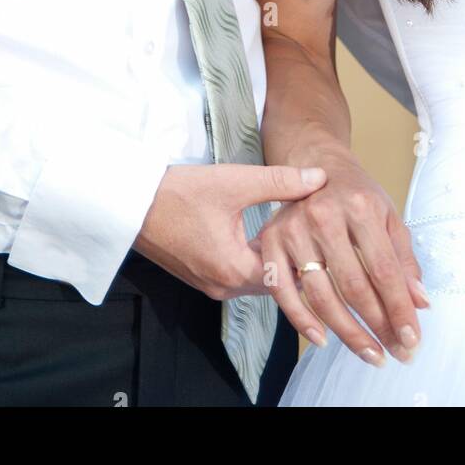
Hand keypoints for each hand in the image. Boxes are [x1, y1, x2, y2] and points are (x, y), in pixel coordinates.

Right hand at [133, 162, 326, 299]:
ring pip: (257, 281)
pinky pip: (238, 276)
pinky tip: (265, 243)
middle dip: (298, 267)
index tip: (334, 252)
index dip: (311, 263)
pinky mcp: (199, 275)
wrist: (130, 202)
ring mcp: (208, 284)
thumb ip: (280, 182)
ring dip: (276, 265)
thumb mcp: (235, 182)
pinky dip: (256, 262)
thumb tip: (319, 179)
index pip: (288, 278)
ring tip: (303, 247)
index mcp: (235, 269)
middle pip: (274, 284)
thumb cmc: (179, 192)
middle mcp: (223, 286)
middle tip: (327, 253)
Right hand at [252, 146, 429, 364]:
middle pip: (354, 286)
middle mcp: (324, 216)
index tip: (412, 340)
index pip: (384, 270)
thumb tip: (421, 302)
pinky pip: (284, 291)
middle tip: (396, 353)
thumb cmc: (357, 195)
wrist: (317, 166)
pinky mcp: (271, 240)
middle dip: (378, 327)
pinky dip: (303, 321)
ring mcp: (294, 228)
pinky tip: (324, 341)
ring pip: (321, 295)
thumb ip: (404, 259)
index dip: (399, 309)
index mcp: (360, 207)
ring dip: (348, 334)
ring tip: (371, 354)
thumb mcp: (388, 216)